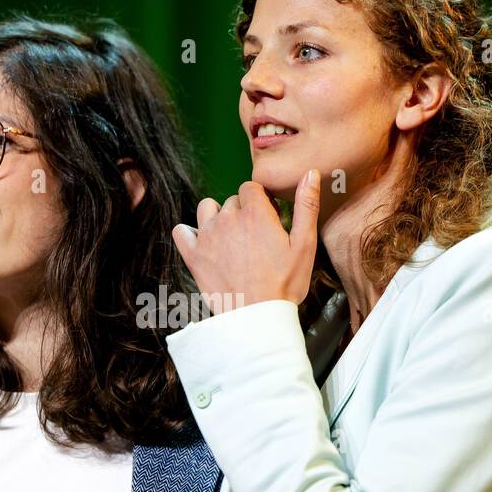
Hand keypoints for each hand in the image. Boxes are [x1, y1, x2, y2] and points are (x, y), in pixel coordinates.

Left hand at [171, 169, 321, 313]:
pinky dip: (189, 234)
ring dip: (217, 217)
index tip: (268, 219)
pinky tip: (203, 243)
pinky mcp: (193, 255)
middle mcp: (227, 218)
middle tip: (255, 238)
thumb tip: (310, 172)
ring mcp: (207, 236)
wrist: (257, 318)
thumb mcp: (305, 244)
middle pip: (232, 201)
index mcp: (255, 213)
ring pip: (207, 208)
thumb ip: (307, 205)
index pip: (251, 188)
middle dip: (243, 213)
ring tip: (230, 238)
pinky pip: (181, 231)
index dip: (261, 202)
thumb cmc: (284, 284)